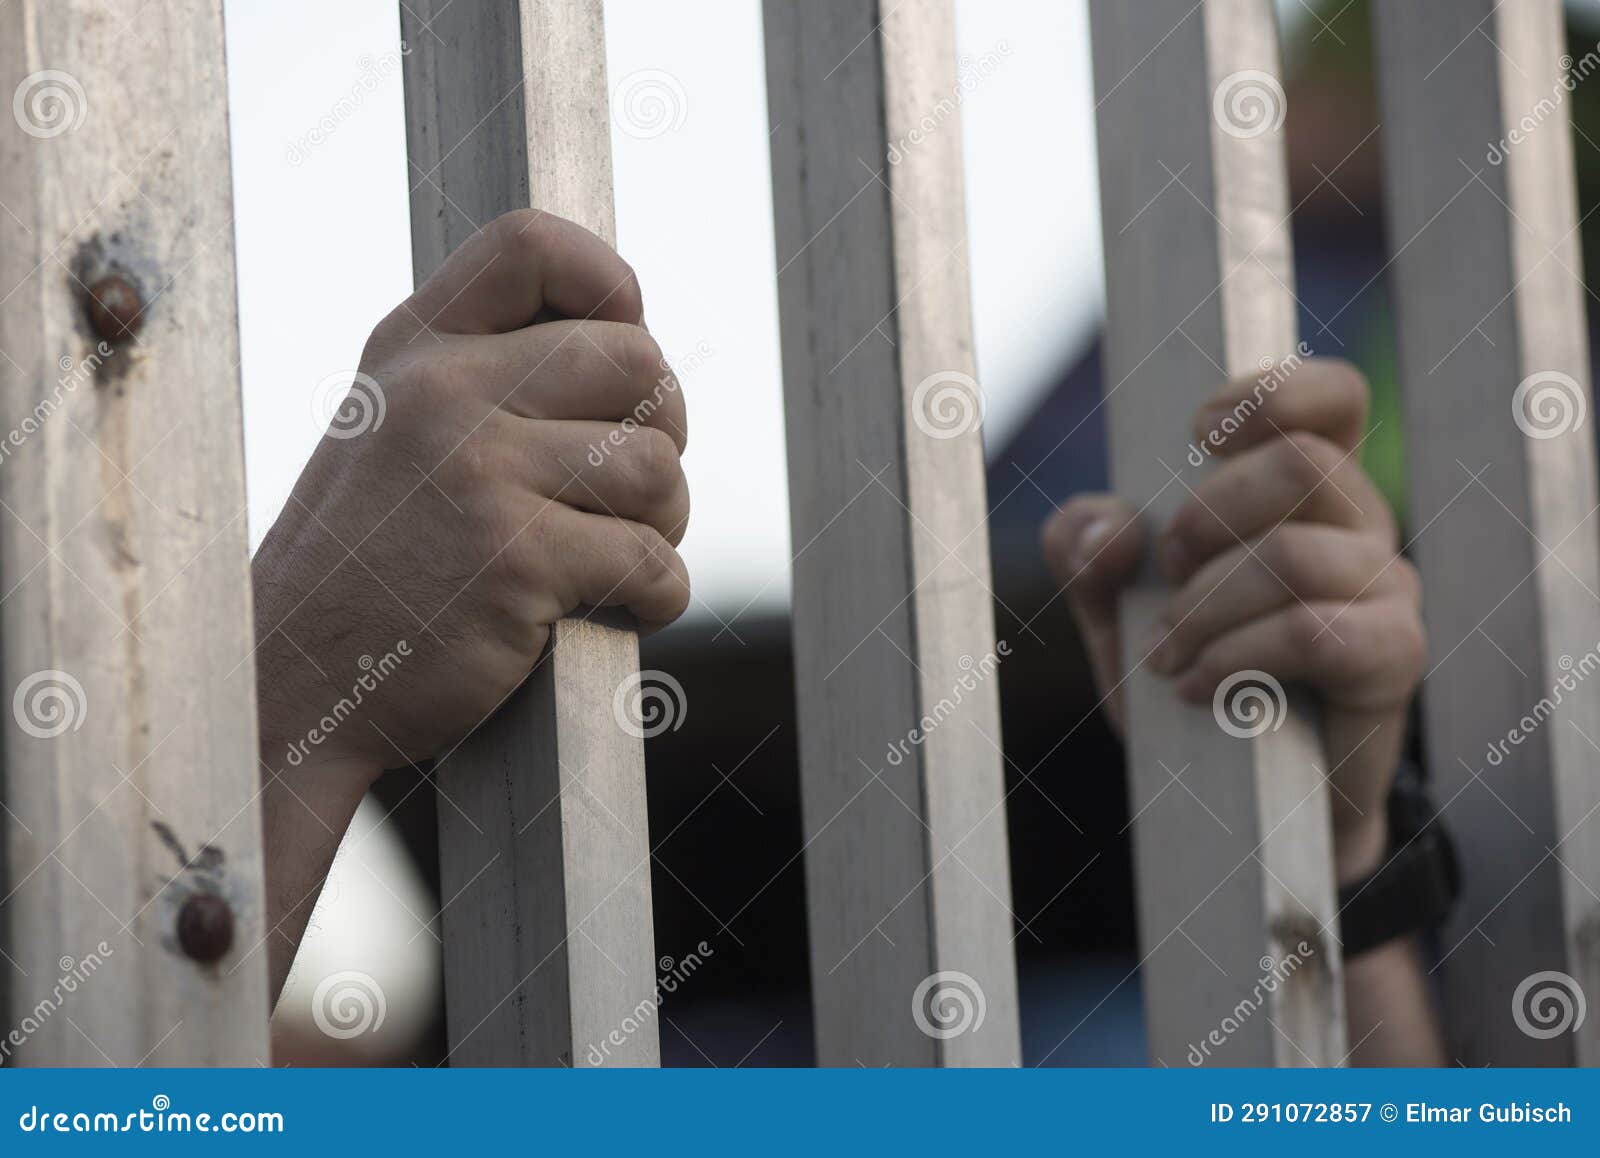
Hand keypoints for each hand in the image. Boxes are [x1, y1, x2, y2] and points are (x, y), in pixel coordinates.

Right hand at [252, 209, 690, 786]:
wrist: (296, 688)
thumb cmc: (371, 569)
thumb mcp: (393, 433)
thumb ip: (486, 375)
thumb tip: (635, 343)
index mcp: (413, 349)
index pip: (532, 243)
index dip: (610, 285)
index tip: (616, 363)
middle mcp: (441, 392)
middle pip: (639, 363)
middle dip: (663, 433)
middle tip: (628, 492)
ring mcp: (477, 473)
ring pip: (658, 467)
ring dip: (663, 525)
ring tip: (611, 557)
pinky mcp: (515, 560)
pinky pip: (652, 561)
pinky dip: (657, 597)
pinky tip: (615, 610)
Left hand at [1040, 359, 1423, 882]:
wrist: (1237, 800)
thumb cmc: (1189, 678)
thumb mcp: (1116, 612)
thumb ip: (1089, 556)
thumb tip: (1108, 529)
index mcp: (1303, 491)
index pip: (1333, 397)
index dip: (1270, 392)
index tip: (1196, 435)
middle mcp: (1358, 525)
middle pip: (1300, 463)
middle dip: (1204, 518)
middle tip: (1165, 579)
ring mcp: (1387, 588)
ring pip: (1294, 555)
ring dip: (1204, 610)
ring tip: (1166, 660)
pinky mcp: (1394, 657)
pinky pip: (1315, 632)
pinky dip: (1236, 659)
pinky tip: (1199, 690)